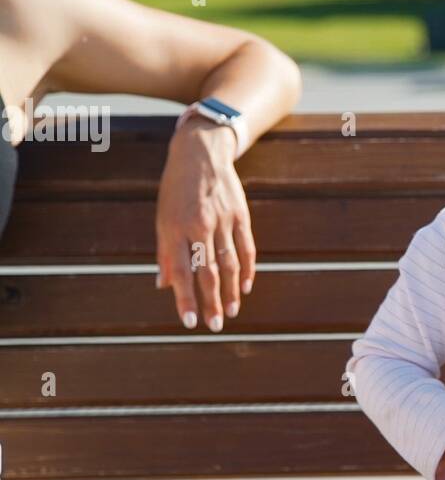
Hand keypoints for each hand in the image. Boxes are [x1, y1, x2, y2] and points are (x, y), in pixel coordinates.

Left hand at [155, 117, 255, 330]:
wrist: (200, 153)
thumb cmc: (175, 190)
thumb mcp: (162, 218)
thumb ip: (165, 253)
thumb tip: (164, 285)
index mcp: (174, 229)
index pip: (181, 271)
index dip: (185, 299)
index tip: (190, 321)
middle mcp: (199, 226)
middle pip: (208, 272)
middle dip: (212, 302)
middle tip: (215, 326)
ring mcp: (222, 221)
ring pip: (229, 264)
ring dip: (231, 291)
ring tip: (232, 312)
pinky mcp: (240, 216)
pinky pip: (246, 248)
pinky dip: (247, 270)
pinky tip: (246, 287)